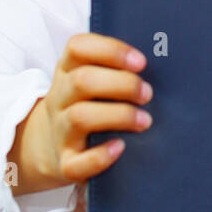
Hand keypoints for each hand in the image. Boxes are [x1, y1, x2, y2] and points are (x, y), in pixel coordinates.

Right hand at [6, 33, 152, 194]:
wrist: (48, 147)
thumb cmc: (87, 106)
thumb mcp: (91, 81)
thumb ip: (116, 69)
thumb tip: (162, 63)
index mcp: (67, 71)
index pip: (77, 47)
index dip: (110, 50)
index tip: (141, 62)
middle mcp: (60, 98)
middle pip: (82, 81)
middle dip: (122, 84)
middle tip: (147, 93)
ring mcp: (60, 131)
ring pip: (80, 117)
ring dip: (118, 115)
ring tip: (145, 121)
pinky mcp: (66, 163)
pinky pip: (76, 164)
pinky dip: (100, 156)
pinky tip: (121, 147)